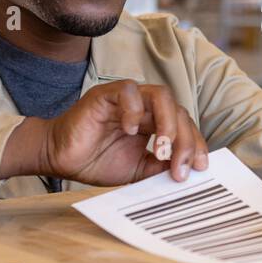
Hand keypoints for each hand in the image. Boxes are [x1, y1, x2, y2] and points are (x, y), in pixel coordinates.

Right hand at [0, 80, 207, 185]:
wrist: (61, 159)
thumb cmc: (97, 161)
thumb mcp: (138, 171)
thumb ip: (161, 168)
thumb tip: (189, 171)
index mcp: (155, 122)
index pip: (185, 126)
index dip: (196, 145)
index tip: (201, 169)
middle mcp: (145, 107)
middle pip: (178, 111)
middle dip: (185, 140)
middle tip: (181, 167)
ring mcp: (126, 98)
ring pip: (161, 96)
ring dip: (167, 123)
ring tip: (161, 148)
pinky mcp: (105, 94)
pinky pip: (128, 91)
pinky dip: (134, 110)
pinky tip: (131, 132)